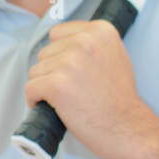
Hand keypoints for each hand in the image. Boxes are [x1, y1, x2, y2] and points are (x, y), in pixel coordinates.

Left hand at [23, 20, 158, 158]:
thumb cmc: (119, 98)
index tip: (72, 72)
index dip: (60, 55)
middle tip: (73, 89)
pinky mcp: (57, 84)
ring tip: (68, 100)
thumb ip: (91, 44)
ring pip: (35, 71)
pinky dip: (36, 100)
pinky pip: (30, 88)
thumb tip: (63, 42)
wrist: (128, 128)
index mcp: (99, 30)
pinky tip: (54, 108)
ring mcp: (70, 62)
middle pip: (44, 53)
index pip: (57, 33)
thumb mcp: (114, 56)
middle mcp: (84, 41)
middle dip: (52, 72)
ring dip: (45, 87)